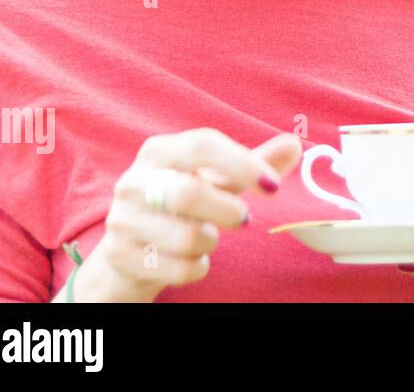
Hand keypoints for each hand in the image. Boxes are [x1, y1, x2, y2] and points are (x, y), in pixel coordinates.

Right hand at [71, 129, 303, 301]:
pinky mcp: (120, 257)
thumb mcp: (217, 180)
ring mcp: (122, 220)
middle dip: (227, 211)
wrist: (128, 250)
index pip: (202, 145)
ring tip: (207, 237)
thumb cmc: (182, 205)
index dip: (242, 164)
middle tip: (243, 219)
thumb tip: (294, 144)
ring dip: (211, 242)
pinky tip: (192, 259)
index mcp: (160, 151)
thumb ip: (254, 163)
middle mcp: (134, 181)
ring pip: (185, 237)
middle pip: (188, 193)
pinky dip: (196, 268)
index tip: (273, 186)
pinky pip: (177, 268)